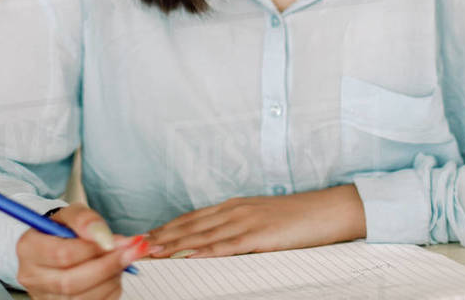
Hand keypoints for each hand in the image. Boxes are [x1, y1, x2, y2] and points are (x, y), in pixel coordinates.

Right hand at [16, 204, 149, 298]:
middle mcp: (32, 277)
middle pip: (71, 281)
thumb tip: (103, 236)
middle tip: (133, 251)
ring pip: (83, 298)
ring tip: (123, 259)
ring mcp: (45, 297)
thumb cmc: (62, 229)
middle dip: (108, 266)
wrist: (55, 246)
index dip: (94, 249)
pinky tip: (114, 274)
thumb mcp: (71, 213)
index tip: (119, 240)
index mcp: (28, 248)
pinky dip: (110, 290)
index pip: (62, 254)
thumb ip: (85, 219)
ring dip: (111, 279)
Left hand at [145, 184, 365, 258]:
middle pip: (189, 225)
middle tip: (136, 246)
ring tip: (151, 254)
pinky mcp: (259, 236)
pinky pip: (226, 246)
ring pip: (201, 236)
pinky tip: (188, 258)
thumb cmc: (298, 217)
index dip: (166, 228)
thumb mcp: (262, 218)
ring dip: (173, 245)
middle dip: (161, 237)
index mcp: (234, 206)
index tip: (145, 237)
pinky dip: (203, 252)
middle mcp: (234, 210)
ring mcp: (246, 222)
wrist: (328, 210)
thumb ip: (238, 226)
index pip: (191, 218)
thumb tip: (216, 240)